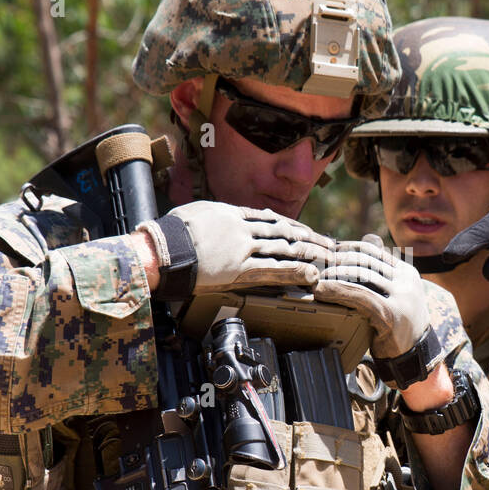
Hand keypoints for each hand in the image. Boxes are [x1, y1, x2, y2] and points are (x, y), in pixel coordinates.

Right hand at [139, 202, 334, 296]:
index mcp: (230, 213)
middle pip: (282, 230)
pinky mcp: (240, 269)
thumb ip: (210, 217)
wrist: (162, 248)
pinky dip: (294, 272)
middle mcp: (241, 228)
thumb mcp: (193, 214)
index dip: (288, 223)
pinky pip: (273, 269)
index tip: (302, 228)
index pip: (266, 217)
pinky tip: (310, 275)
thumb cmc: (169, 233)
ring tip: (326, 258)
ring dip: (308, 253)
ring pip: (283, 248)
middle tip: (326, 242)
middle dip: (307, 237)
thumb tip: (212, 218)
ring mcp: (243, 248)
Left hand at [313, 235, 430, 361]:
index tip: (323, 253)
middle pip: (363, 260)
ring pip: (360, 275)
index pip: (370, 249)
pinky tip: (320, 292)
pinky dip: (337, 291)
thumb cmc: (398, 323)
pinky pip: (360, 296)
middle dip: (335, 261)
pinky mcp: (392, 314)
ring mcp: (402, 296)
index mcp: (406, 271)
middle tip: (312, 266)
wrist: (414, 354)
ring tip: (313, 279)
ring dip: (332, 275)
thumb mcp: (394, 292)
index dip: (344, 248)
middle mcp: (406, 280)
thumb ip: (381, 269)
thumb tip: (367, 238)